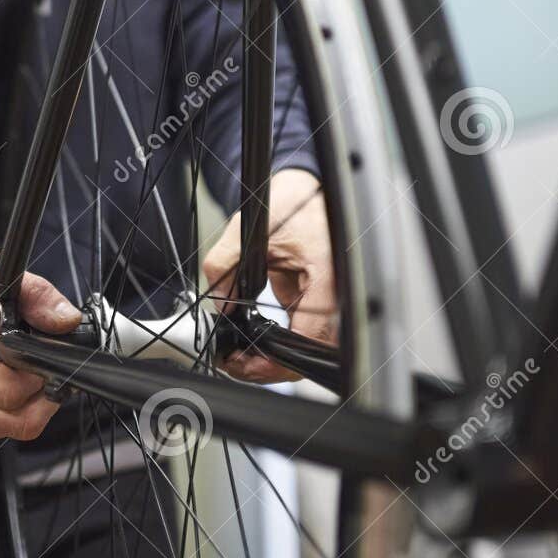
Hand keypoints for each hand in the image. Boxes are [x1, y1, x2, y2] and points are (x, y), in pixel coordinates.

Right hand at [0, 239, 82, 443]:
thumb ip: (35, 292)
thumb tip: (67, 320)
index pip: (11, 391)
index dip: (39, 375)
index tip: (43, 354)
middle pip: (19, 421)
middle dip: (43, 395)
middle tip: (42, 366)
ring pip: (15, 429)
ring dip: (31, 405)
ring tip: (22, 371)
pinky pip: (2, 432)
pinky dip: (15, 412)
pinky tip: (7, 383)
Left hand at [201, 169, 335, 383]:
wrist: (304, 191)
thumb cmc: (289, 203)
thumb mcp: (247, 231)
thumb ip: (226, 268)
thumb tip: (220, 308)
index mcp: (329, 274)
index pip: (312, 335)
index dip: (278, 358)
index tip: (246, 362)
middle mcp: (337, 293)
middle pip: (314, 352)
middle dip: (275, 366)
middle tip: (238, 364)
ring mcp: (330, 301)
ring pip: (310, 349)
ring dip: (277, 359)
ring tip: (241, 358)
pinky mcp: (319, 304)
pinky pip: (303, 335)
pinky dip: (279, 344)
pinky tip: (254, 345)